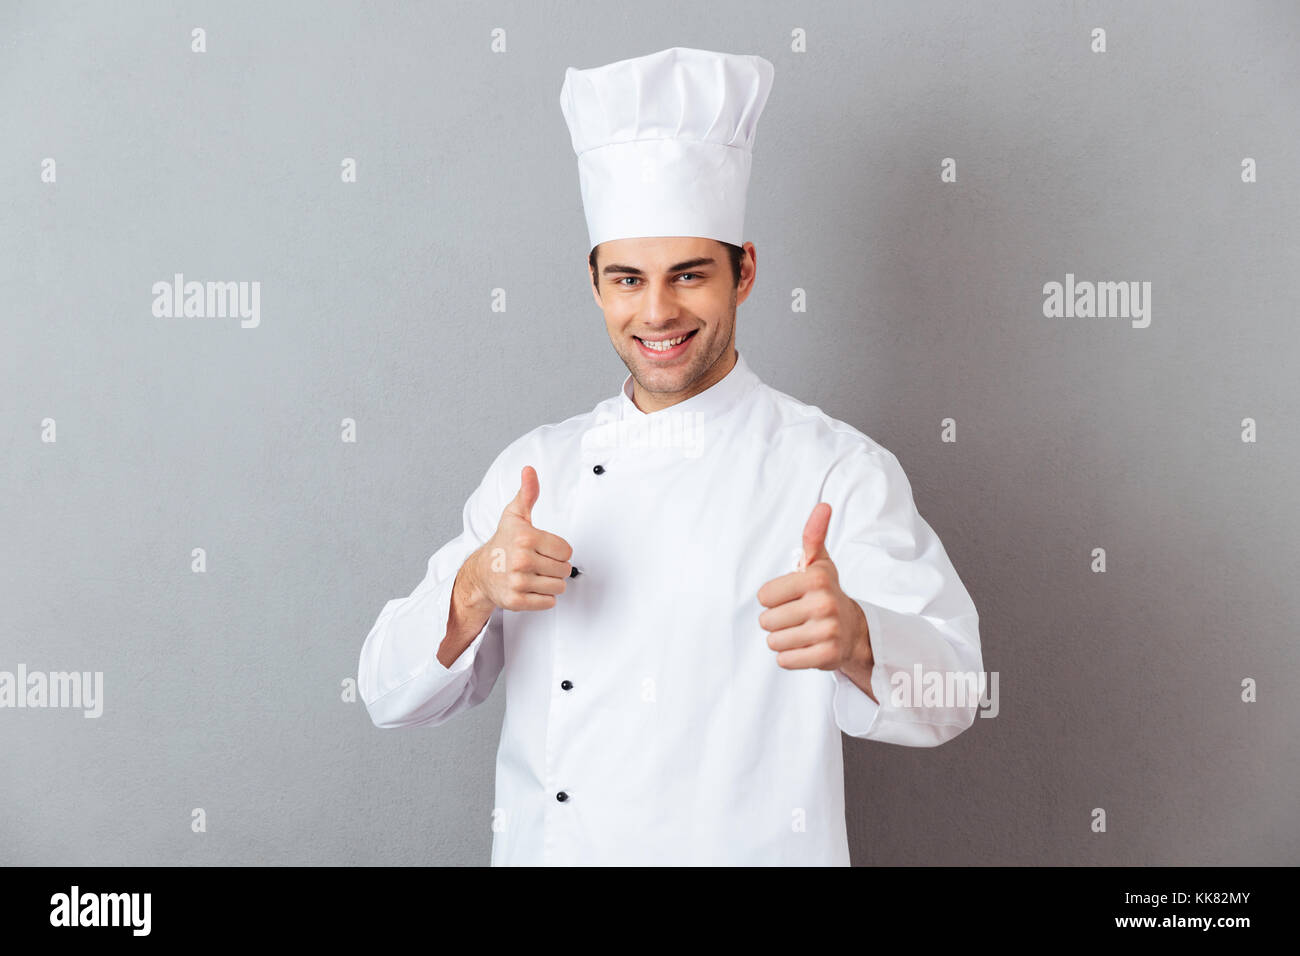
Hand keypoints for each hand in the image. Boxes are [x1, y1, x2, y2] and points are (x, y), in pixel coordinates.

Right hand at [468, 465, 573, 611]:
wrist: (481, 572)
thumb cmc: (503, 542)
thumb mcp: (515, 515)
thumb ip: (528, 492)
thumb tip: (529, 470)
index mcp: (526, 538)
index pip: (567, 551)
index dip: (558, 550)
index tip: (544, 549)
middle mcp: (521, 560)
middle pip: (565, 570)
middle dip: (556, 567)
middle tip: (539, 563)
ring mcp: (518, 582)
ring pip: (559, 587)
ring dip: (550, 583)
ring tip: (535, 575)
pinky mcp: (516, 601)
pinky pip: (548, 602)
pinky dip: (543, 598)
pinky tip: (530, 588)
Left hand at [756, 502, 874, 696]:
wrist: (855, 631)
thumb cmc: (826, 593)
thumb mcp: (820, 564)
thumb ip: (814, 535)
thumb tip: (823, 505)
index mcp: (815, 579)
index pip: (763, 596)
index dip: (773, 599)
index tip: (792, 597)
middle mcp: (823, 604)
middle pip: (766, 621)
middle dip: (776, 622)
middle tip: (798, 617)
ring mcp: (826, 631)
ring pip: (774, 642)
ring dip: (782, 640)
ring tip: (802, 632)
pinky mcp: (826, 656)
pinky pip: (785, 660)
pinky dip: (790, 657)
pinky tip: (806, 647)